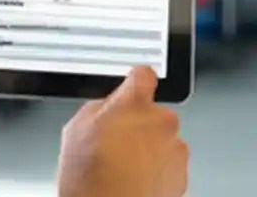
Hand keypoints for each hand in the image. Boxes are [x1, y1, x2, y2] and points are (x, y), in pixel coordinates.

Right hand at [57, 66, 189, 196]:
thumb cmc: (91, 181)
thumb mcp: (75, 130)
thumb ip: (98, 108)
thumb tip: (107, 108)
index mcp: (135, 104)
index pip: (143, 75)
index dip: (134, 82)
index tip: (131, 87)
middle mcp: (161, 121)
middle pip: (152, 112)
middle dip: (137, 124)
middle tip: (115, 144)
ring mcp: (175, 148)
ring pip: (161, 139)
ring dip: (147, 149)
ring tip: (123, 169)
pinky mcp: (181, 174)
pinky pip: (169, 164)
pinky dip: (156, 171)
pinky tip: (134, 182)